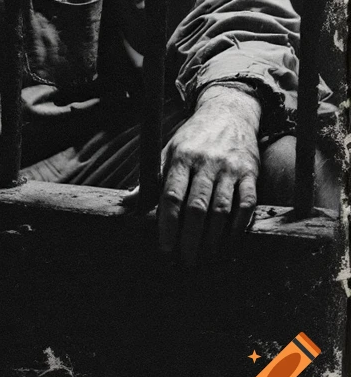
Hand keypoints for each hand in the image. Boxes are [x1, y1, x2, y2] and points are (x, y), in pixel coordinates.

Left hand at [124, 85, 260, 264]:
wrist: (228, 113)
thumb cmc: (193, 139)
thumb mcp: (168, 151)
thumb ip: (151, 179)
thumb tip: (127, 204)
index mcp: (180, 157)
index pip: (171, 196)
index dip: (167, 225)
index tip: (164, 250)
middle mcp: (205, 162)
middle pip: (196, 208)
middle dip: (190, 239)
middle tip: (185, 263)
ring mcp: (229, 168)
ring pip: (221, 210)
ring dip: (213, 239)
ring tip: (205, 259)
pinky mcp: (250, 173)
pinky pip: (246, 205)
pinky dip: (238, 228)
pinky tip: (229, 245)